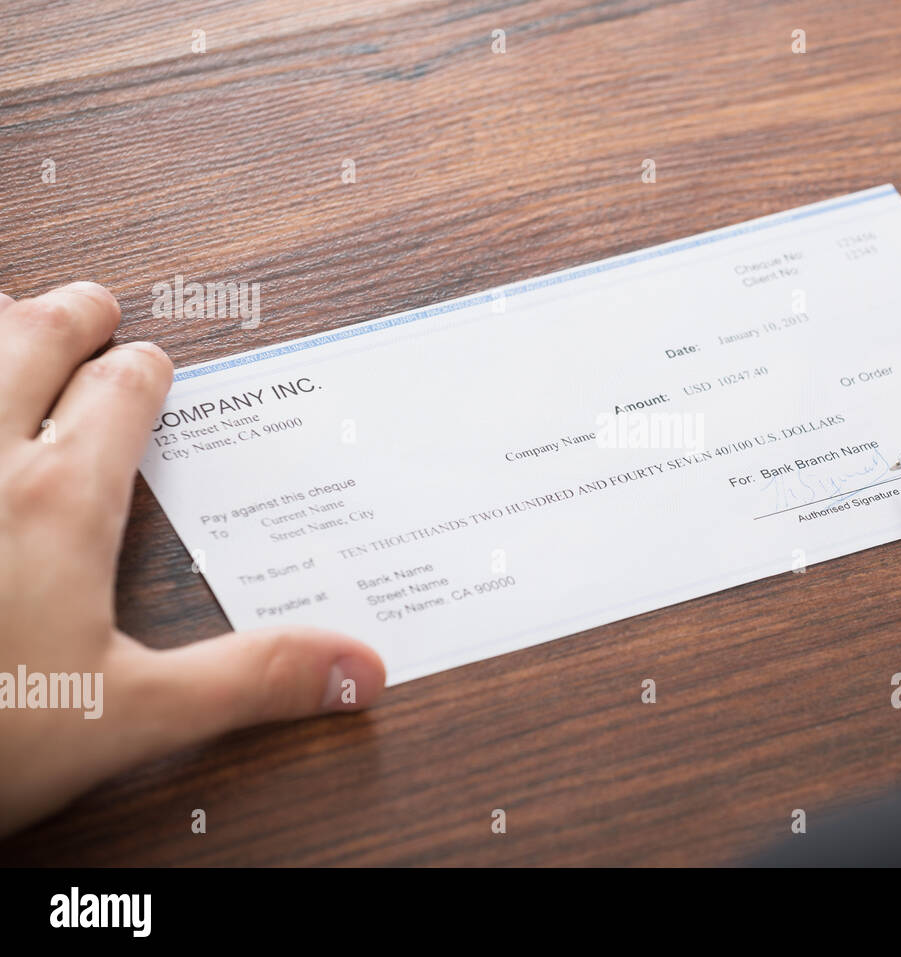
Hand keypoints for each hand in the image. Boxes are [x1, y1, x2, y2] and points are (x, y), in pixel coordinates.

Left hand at [0, 283, 385, 836]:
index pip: (117, 397)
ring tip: (3, 310)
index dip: (142, 372)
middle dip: (65, 315)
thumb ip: (249, 680)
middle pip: (28, 344)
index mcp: (57, 501)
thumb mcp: (128, 716)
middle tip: (87, 300)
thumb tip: (360, 668)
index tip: (150, 362)